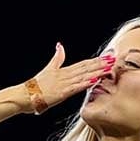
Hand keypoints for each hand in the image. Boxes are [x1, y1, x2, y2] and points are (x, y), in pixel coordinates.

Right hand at [0, 46, 114, 130]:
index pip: (84, 64)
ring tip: (109, 68)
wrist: (25, 95)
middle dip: (101, 64)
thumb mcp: (48, 69)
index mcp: (64, 70)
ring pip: (84, 75)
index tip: (108, 57)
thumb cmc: (36, 85)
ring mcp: (64, 83)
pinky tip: (96, 79)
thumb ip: (56, 58)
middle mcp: (66, 75)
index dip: (96, 60)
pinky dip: (87, 83)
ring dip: (97, 71)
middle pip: (86, 67)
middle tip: (114, 59)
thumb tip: (60, 45)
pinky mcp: (62, 92)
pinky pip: (77, 87)